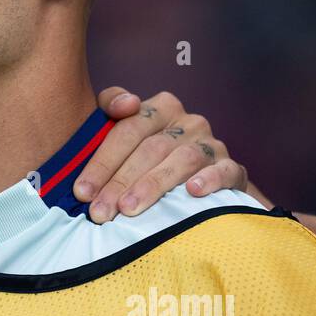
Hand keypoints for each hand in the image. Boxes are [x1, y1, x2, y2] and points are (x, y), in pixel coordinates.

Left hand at [71, 87, 247, 222]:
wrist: (199, 182)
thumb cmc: (149, 158)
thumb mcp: (125, 133)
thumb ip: (111, 109)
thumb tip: (126, 103)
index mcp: (161, 107)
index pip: (127, 130)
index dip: (102, 162)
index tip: (81, 192)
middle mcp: (189, 122)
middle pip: (150, 149)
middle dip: (120, 182)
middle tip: (99, 211)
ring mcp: (212, 145)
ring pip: (183, 160)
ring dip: (153, 186)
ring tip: (129, 209)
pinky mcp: (233, 168)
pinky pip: (225, 170)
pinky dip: (210, 179)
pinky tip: (192, 192)